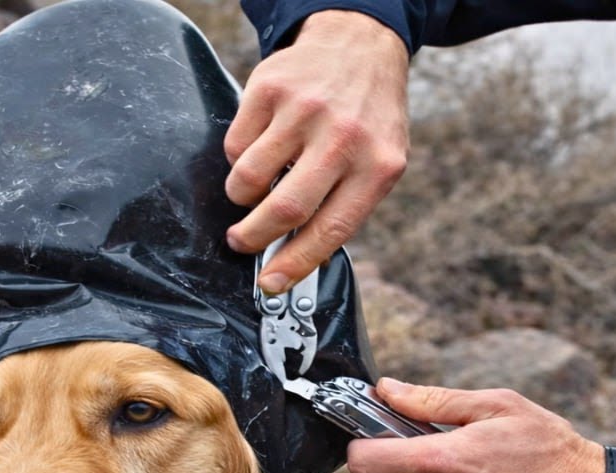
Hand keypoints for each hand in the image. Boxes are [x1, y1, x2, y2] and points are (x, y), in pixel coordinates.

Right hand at [225, 10, 409, 294]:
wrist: (360, 44)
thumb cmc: (368, 115)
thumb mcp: (379, 162)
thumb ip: (345, 207)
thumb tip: (298, 260)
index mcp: (378, 166)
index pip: (331, 230)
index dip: (295, 265)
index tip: (270, 285)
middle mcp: (343, 137)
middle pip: (286, 209)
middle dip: (253, 237)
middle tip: (242, 241)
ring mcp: (306, 110)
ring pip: (250, 177)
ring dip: (242, 196)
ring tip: (252, 190)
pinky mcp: (271, 89)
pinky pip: (236, 144)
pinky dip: (240, 158)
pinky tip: (261, 147)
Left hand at [347, 380, 612, 472]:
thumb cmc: (547, 447)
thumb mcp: (494, 406)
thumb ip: (431, 401)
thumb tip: (387, 391)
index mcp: (442, 462)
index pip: (364, 461)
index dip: (361, 443)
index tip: (374, 431)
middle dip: (396, 460)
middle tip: (432, 443)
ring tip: (468, 467)